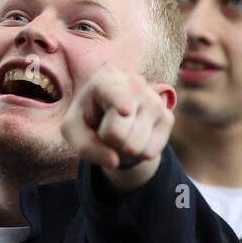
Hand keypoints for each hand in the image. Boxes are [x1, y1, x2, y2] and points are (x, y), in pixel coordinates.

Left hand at [61, 67, 175, 190]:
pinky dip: (138, 153)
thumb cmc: (87, 118)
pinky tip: (134, 135)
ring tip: (120, 132)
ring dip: (122, 149)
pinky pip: (150, 152)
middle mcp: (135, 84)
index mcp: (107, 79)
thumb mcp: (73, 130)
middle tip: (106, 129)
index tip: (125, 110)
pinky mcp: (168, 117)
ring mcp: (154, 100)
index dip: (120, 105)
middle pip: (118, 135)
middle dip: (107, 142)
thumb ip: (86, 146)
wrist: (113, 117)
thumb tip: (113, 163)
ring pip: (135, 147)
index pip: (116, 96)